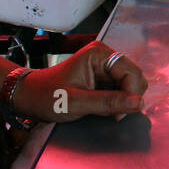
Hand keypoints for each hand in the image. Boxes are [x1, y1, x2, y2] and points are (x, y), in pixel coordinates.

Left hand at [14, 41, 146, 122]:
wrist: (30, 98)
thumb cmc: (46, 96)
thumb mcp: (76, 102)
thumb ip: (108, 102)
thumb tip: (138, 103)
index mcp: (98, 54)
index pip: (131, 72)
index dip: (130, 94)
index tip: (119, 113)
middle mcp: (105, 57)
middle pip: (135, 77)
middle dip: (129, 98)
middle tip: (112, 114)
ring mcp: (105, 68)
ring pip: (131, 85)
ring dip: (123, 101)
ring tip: (105, 111)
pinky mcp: (104, 78)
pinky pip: (122, 90)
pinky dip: (118, 102)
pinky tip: (104, 109)